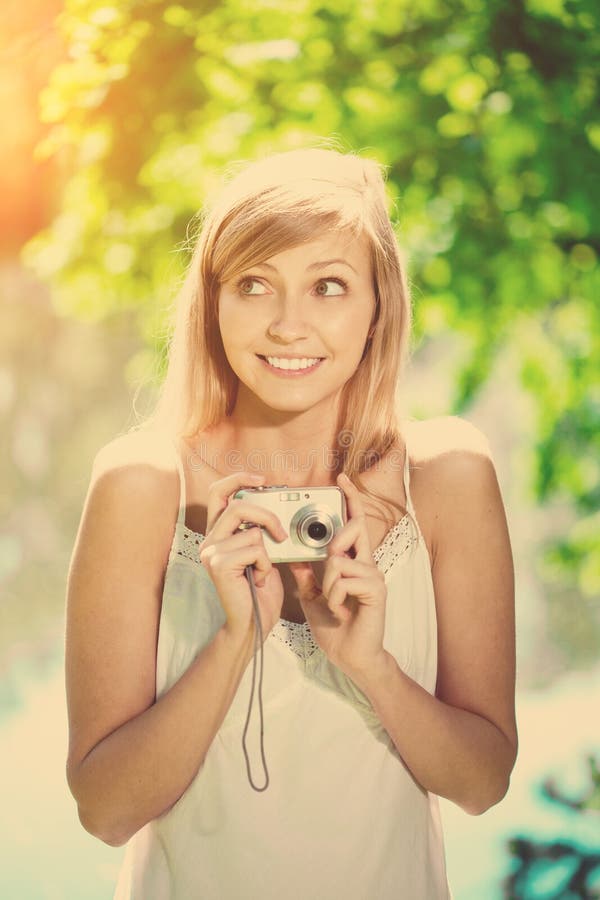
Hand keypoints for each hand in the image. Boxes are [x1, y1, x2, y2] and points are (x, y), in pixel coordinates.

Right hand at [198, 472, 286, 643]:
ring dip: (268, 553)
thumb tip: (277, 507)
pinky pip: (255, 549)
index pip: (218, 493)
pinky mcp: (218, 564)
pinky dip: (266, 565)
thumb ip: (261, 531)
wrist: (253, 624)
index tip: (262, 480)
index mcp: (217, 534)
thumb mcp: (263, 554)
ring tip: (263, 571)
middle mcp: (209, 541)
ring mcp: (211, 552)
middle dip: (267, 515)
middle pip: (238, 505)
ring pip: (252, 531)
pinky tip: (259, 580)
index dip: (238, 479)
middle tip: (281, 534)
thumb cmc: (260, 592)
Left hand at [289, 473, 386, 679]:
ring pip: (340, 557)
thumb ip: (306, 574)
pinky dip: (334, 595)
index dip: (350, 499)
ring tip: (332, 601)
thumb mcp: (311, 596)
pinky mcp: (376, 589)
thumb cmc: (336, 627)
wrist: (351, 656)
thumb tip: (293, 555)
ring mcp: (373, 575)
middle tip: (328, 567)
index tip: (341, 479)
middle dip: (334, 543)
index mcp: (353, 561)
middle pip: (354, 528)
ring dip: (327, 582)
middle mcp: (366, 563)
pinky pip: (344, 577)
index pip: (354, 522)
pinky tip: (340, 609)